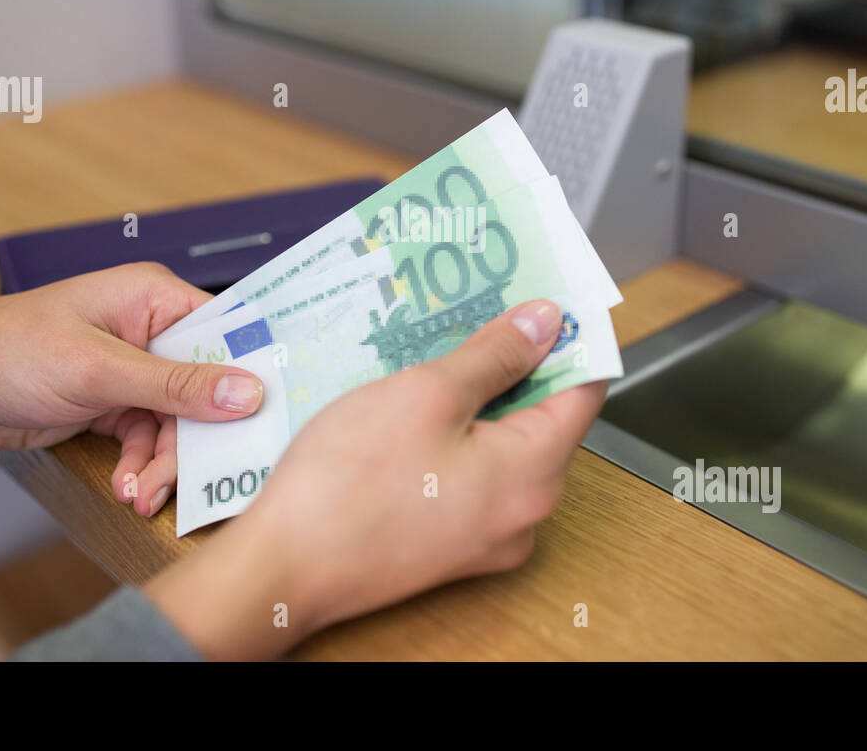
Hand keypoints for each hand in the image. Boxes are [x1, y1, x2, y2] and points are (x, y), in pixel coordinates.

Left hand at [0, 262, 263, 515]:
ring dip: (162, 462)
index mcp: (153, 296)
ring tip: (141, 494)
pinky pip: (150, 438)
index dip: (246, 375)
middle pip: (205, 387)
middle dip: (190, 439)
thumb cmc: (8, 351)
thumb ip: (176, 384)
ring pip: (178, 422)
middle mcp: (150, 328)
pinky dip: (141, 465)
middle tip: (183, 478)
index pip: (224, 333)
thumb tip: (249, 392)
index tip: (265, 418)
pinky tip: (127, 486)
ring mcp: (133, 368)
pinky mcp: (115, 402)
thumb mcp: (98, 370)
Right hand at [144, 299, 605, 658]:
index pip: (583, 390)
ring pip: (501, 445)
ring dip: (477, 397)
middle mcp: (526, 512)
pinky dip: (454, 435)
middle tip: (476, 311)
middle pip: (542, 418)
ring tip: (435, 351)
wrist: (284, 569)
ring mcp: (488, 535)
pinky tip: (414, 404)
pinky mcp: (449, 543)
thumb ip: (495, 355)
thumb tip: (546, 322)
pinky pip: (471, 474)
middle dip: (513, 362)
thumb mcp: (428, 394)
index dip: (566, 338)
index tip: (539, 299)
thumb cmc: (352, 480)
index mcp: (536, 474)